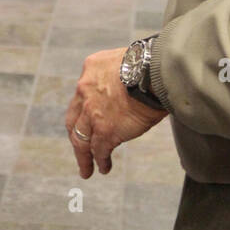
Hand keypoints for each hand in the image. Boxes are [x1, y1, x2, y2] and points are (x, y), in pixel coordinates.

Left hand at [64, 48, 166, 177]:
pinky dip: (100, 161)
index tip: (86, 120)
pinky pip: (99, 150)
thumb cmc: (151, 63)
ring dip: (83, 157)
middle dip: (76, 136)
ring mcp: (92, 113)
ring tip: (87, 169)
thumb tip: (130, 83)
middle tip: (79, 149)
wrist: (155, 71)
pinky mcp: (105, 130)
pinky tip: (103, 168)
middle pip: (74, 120)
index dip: (83, 110)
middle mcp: (85, 90)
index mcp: (91, 69)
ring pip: (81, 140)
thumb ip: (119, 74)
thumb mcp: (126, 60)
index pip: (82, 94)